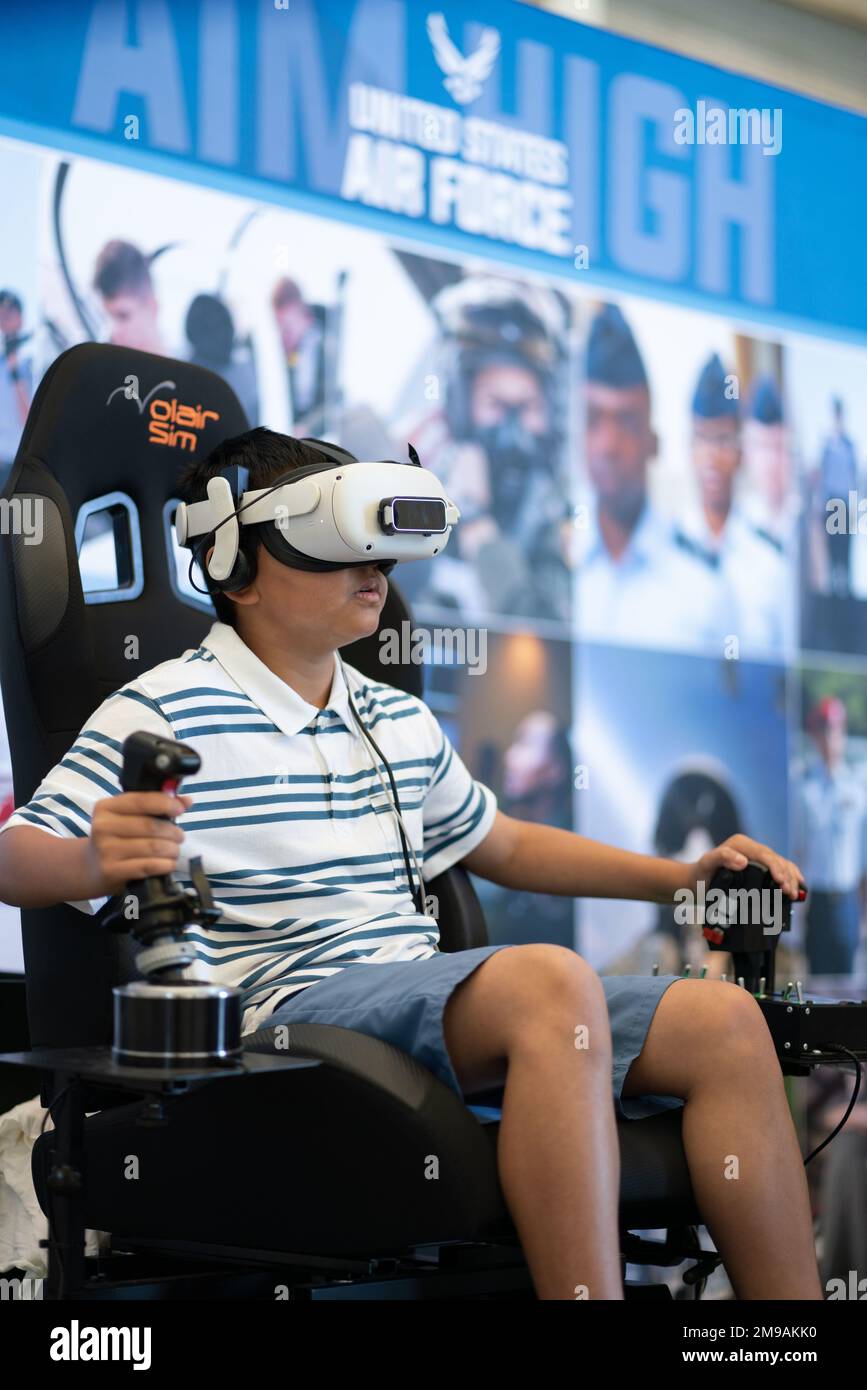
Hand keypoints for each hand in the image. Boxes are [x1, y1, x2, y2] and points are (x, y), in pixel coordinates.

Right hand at [85, 791, 192, 895]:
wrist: (92, 868)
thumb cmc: (117, 838)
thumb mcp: (129, 817)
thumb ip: (156, 805)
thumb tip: (186, 801)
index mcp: (106, 807)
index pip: (141, 800)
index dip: (165, 804)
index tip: (180, 809)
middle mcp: (102, 827)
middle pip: (150, 826)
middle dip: (173, 832)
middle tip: (179, 837)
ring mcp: (106, 850)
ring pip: (153, 847)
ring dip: (172, 850)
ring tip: (174, 851)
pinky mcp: (111, 870)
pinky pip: (148, 866)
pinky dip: (165, 865)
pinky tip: (168, 863)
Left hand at [687, 833, 804, 900]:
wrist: (697, 882)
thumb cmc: (701, 874)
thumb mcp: (707, 864)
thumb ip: (722, 858)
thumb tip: (743, 861)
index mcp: (740, 844)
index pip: (764, 854)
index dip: (775, 867)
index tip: (780, 882)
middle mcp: (750, 848)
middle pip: (776, 860)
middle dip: (785, 876)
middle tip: (789, 892)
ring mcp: (756, 857)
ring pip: (781, 864)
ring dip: (790, 878)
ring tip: (793, 894)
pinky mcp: (759, 867)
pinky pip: (780, 868)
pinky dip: (791, 875)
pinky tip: (798, 886)